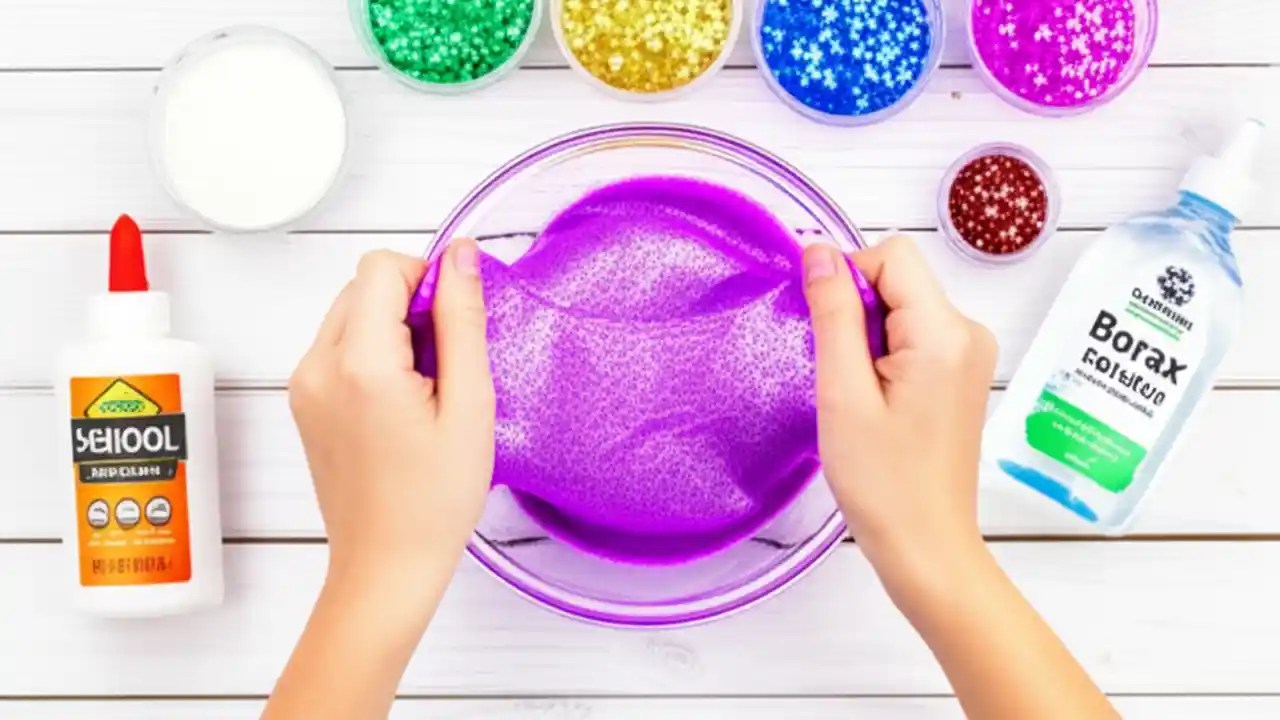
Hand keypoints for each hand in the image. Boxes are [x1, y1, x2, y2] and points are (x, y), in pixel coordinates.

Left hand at [270, 240, 494, 719]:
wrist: (386, 566)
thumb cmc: (433, 502)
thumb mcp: (470, 405)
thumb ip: (462, 320)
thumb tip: (461, 255)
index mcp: (360, 364)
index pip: (382, 268)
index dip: (427, 279)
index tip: (455, 323)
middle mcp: (317, 367)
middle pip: (363, 286)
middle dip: (410, 305)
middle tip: (447, 364)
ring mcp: (304, 385)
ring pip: (351, 313)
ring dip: (392, 330)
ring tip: (425, 389)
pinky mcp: (303, 400)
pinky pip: (339, 347)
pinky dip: (374, 355)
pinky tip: (402, 402)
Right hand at [800, 236, 1116, 719]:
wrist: (925, 546)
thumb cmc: (884, 483)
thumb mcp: (843, 392)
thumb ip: (834, 313)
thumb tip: (819, 250)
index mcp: (945, 333)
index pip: (890, 256)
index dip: (847, 283)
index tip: (831, 339)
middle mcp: (968, 334)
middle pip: (897, 278)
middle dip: (857, 315)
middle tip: (846, 380)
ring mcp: (969, 355)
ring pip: (901, 307)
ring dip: (868, 339)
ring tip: (862, 398)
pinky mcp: (959, 374)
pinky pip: (912, 335)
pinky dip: (883, 357)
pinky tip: (875, 404)